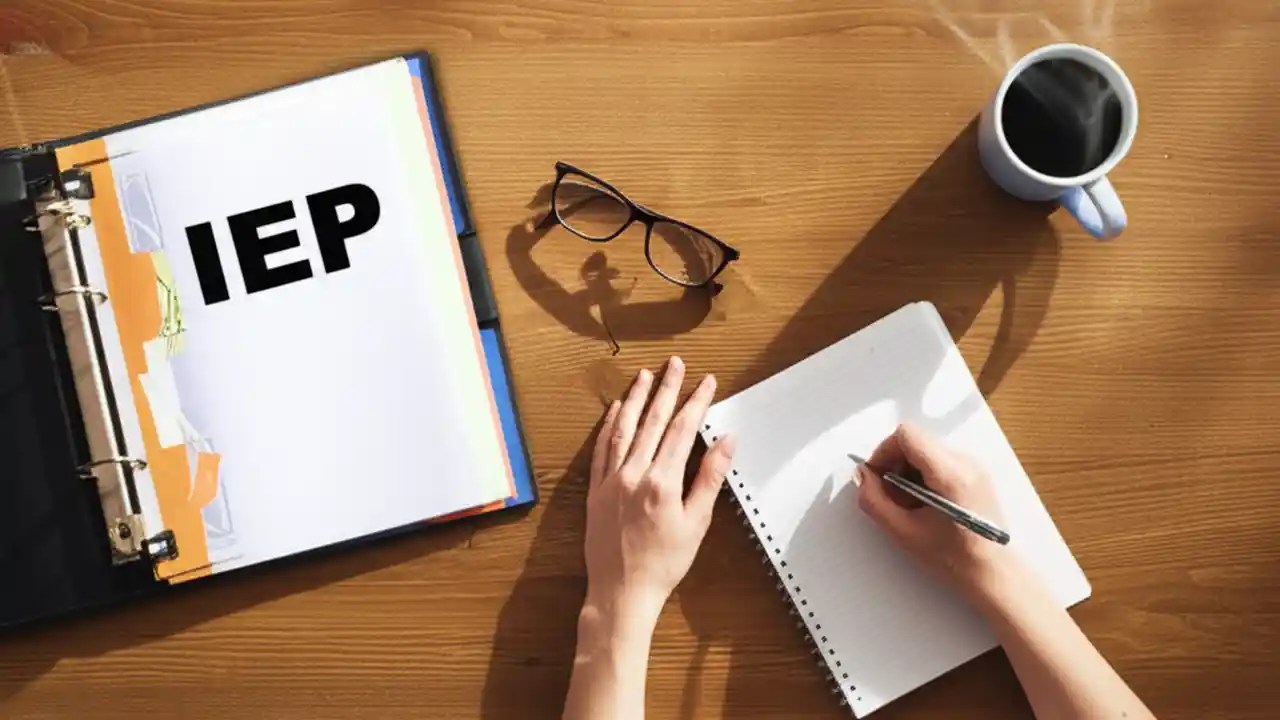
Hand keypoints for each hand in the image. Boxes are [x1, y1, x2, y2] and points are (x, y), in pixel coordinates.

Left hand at [584, 357, 735, 623]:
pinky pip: (601, 449)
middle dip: (666, 389)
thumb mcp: (697, 523)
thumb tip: (726, 441)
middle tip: (675, 364)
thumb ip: (710, 478)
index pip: (681, 430)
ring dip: (635, 399)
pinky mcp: (595, 490)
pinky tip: (615, 411)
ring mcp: (610, 480)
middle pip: (652, 421)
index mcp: (662, 482)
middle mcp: (633, 474)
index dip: (695, 402)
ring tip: (645, 375)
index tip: (706, 382)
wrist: (622, 592)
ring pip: (623, 428)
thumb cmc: (664, 564)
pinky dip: (609, 426)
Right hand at [856, 423, 1028, 607]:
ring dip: (908, 471)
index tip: (877, 476)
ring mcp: (974, 465)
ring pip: (925, 449)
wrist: (993, 572)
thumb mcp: (904, 532)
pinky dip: (923, 475)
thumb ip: (874, 500)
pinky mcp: (975, 472)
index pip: (907, 435)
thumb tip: (862, 475)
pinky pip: (939, 459)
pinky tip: (925, 503)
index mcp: (950, 475)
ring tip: (910, 504)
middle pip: (915, 441)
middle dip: (895, 464)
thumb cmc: (954, 559)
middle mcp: (966, 462)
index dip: (884, 451)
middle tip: (893, 497)